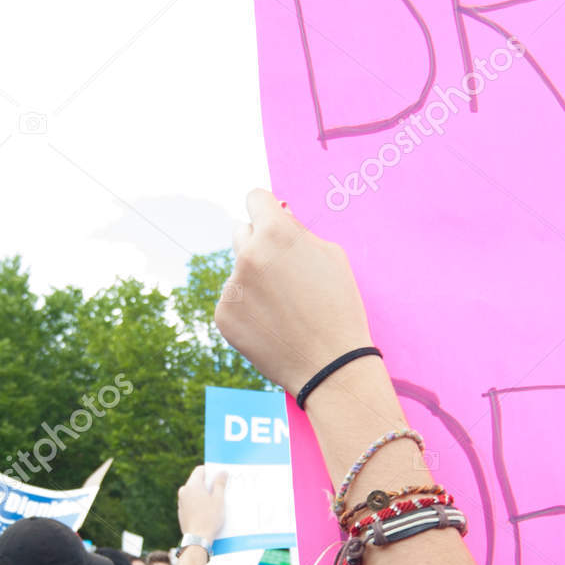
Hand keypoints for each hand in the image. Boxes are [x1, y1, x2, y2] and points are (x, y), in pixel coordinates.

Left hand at [177, 467, 227, 540]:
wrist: (197, 538)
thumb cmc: (209, 518)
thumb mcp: (218, 499)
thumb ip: (219, 484)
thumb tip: (222, 472)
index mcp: (192, 485)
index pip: (200, 470)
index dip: (211, 471)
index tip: (219, 476)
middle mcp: (184, 491)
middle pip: (197, 481)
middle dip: (208, 483)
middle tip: (220, 490)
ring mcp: (181, 501)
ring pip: (194, 492)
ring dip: (204, 494)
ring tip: (215, 503)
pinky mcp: (181, 511)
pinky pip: (191, 502)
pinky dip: (199, 503)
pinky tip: (208, 512)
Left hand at [217, 189, 373, 393]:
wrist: (332, 366)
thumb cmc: (341, 309)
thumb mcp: (333, 258)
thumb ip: (299, 232)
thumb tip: (277, 215)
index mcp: (276, 232)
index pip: (255, 198)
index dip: (266, 208)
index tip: (271, 218)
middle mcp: (248, 253)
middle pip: (241, 231)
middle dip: (259, 244)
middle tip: (283, 272)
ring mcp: (232, 285)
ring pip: (239, 272)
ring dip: (255, 282)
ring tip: (286, 309)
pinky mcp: (224, 314)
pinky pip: (234, 302)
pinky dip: (249, 311)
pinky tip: (274, 326)